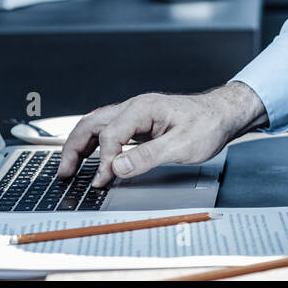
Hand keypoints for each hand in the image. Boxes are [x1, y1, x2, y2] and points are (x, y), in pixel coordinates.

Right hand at [57, 82, 266, 187]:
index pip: (111, 134)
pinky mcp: (139, 123)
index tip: (103, 180)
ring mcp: (135, 114)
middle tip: (65, 172)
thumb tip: (118, 166)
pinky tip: (92, 159)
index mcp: (143, 108)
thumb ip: (148, 156)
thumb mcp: (182, 146)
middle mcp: (135, 107)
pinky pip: (108, 131)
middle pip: (93, 124)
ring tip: (69, 168)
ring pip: (97, 125)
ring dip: (80, 145)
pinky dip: (94, 145)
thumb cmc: (207, 125)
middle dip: (74, 147)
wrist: (222, 115)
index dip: (104, 159)